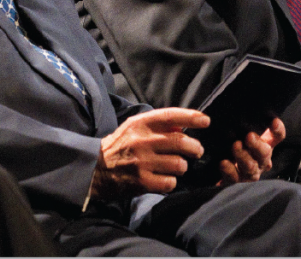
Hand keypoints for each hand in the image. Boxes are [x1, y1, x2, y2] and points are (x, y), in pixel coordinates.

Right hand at [90, 107, 207, 199]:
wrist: (94, 169)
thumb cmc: (119, 146)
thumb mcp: (133, 127)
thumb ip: (156, 124)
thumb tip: (182, 126)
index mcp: (140, 124)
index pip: (171, 116)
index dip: (192, 117)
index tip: (206, 121)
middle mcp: (142, 141)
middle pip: (181, 142)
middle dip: (195, 148)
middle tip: (197, 151)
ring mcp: (142, 162)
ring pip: (179, 164)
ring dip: (182, 167)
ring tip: (176, 167)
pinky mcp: (142, 182)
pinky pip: (170, 182)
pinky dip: (171, 182)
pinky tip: (165, 179)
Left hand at [219, 117, 284, 183]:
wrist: (222, 165)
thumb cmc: (235, 143)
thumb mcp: (241, 131)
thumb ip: (246, 123)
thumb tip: (248, 108)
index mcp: (266, 145)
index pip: (277, 137)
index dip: (277, 130)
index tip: (273, 121)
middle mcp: (261, 160)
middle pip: (265, 154)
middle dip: (257, 145)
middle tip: (249, 136)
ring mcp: (250, 172)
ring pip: (251, 168)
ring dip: (243, 157)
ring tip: (235, 146)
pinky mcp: (237, 181)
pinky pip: (235, 179)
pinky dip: (230, 171)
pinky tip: (223, 163)